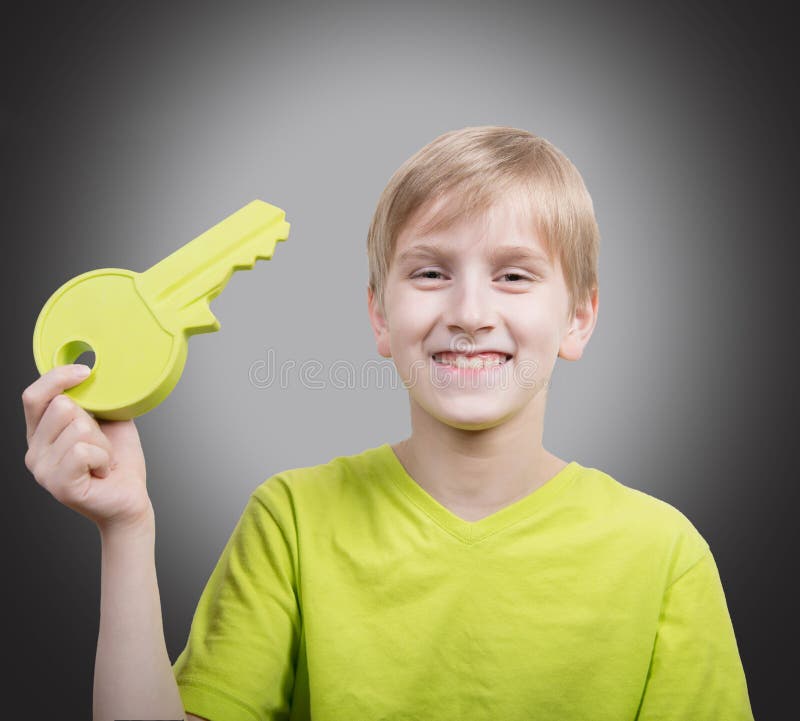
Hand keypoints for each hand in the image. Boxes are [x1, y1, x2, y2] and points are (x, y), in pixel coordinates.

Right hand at [23, 365, 152, 531]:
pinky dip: (103, 457)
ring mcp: (43, 469)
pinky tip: (102, 471)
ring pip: (78, 427)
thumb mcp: (108, 420)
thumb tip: (93, 370)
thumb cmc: (119, 461)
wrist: (130, 498)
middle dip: (94, 422)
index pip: (33, 396)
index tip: (87, 372)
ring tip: (103, 461)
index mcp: (41, 433)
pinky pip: (83, 451)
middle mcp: (35, 451)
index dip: (57, 377)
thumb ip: (94, 398)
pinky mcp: (58, 484)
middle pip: (62, 406)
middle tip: (101, 446)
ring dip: (103, 443)